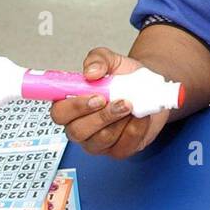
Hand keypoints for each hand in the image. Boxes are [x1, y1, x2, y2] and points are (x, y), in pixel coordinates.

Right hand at [49, 48, 169, 158]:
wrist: (149, 88)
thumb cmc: (125, 77)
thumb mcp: (111, 60)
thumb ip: (98, 59)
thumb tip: (91, 72)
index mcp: (71, 106)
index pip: (59, 113)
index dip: (74, 107)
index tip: (97, 96)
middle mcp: (80, 126)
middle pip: (78, 131)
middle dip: (101, 116)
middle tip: (121, 101)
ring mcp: (98, 142)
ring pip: (101, 139)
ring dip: (119, 120)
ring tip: (132, 104)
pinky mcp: (118, 150)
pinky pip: (123, 145)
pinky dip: (135, 129)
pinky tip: (140, 116)